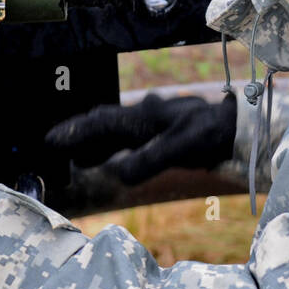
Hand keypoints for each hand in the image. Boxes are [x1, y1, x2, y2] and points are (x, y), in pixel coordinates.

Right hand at [44, 93, 236, 185]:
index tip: (51, 140)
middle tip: (52, 145)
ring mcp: (151, 123)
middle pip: (102, 123)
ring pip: (113, 130)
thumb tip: (116, 173)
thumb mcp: (180, 149)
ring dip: (91, 142)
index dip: (75, 132)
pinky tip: (103, 159)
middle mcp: (144, 115)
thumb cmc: (210, 135)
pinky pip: (126, 138)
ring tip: (71, 156)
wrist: (236, 128)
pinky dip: (109, 147)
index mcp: (144, 116)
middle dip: (77, 134)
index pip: (102, 122)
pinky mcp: (159, 132)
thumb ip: (148, 161)